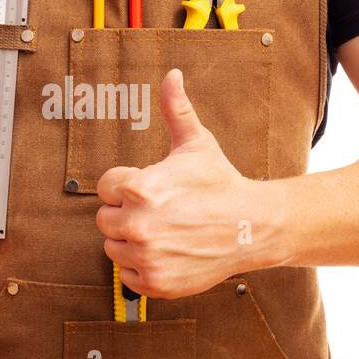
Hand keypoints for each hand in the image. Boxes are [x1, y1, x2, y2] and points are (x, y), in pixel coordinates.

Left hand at [96, 68, 267, 298]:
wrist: (252, 226)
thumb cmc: (221, 183)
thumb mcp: (197, 144)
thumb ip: (176, 109)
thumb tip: (172, 75)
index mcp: (138, 188)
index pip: (105, 188)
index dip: (127, 185)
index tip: (152, 188)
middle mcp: (137, 225)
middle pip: (105, 219)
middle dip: (127, 213)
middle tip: (160, 211)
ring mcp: (146, 257)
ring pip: (114, 248)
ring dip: (133, 241)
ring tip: (165, 230)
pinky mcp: (155, 283)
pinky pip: (128, 276)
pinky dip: (143, 267)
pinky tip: (168, 252)